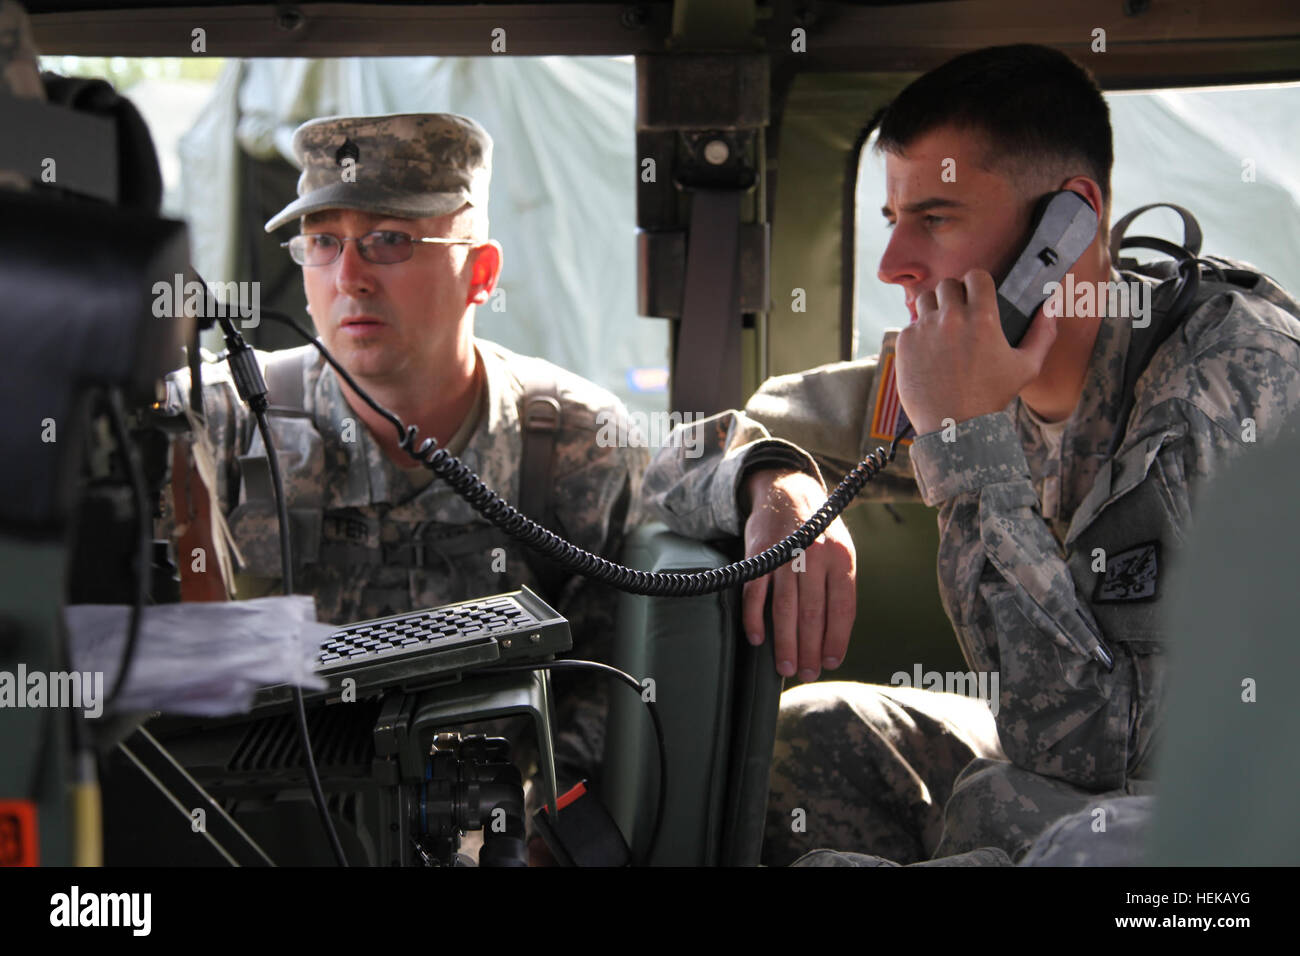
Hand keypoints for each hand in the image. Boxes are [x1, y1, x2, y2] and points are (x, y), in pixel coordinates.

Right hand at [741, 469, 856, 680]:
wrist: (786, 492)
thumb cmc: (817, 531)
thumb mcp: (840, 551)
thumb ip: (839, 587)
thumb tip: (834, 635)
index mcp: (840, 557)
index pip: (842, 607)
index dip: (836, 639)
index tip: (830, 662)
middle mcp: (814, 555)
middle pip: (812, 612)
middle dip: (809, 648)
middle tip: (805, 672)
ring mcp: (784, 555)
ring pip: (784, 607)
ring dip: (784, 641)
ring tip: (785, 666)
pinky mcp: (758, 554)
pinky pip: (754, 593)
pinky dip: (754, 618)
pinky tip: (757, 639)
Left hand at [894, 270, 1057, 434]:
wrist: (953, 426)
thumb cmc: (992, 398)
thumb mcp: (1027, 367)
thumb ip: (1043, 333)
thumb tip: (1053, 305)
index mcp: (982, 319)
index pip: (976, 276)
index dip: (978, 283)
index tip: (978, 294)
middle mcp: (951, 319)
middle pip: (948, 284)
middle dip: (955, 295)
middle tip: (960, 314)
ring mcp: (924, 330)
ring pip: (925, 300)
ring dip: (934, 309)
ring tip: (943, 329)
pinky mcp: (905, 343)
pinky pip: (911, 325)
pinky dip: (919, 334)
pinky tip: (930, 352)